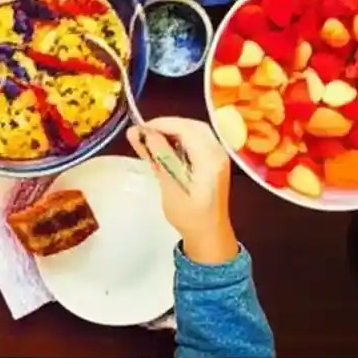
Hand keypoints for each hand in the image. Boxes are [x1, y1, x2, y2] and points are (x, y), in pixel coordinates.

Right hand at [127, 116, 238, 264]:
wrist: (209, 233)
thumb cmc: (190, 216)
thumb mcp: (171, 187)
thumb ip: (161, 157)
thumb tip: (145, 132)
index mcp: (210, 160)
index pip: (186, 129)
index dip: (162, 124)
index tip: (140, 129)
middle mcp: (217, 153)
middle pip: (192, 125)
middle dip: (166, 125)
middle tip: (144, 132)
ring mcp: (217, 156)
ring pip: (193, 131)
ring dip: (171, 131)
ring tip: (149, 139)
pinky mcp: (212, 160)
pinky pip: (195, 140)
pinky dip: (177, 139)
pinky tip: (161, 147)